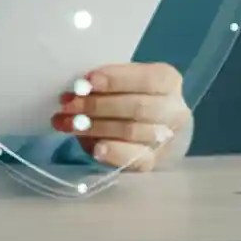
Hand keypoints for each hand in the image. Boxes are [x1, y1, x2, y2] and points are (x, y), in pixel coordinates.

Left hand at [52, 62, 191, 171]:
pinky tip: (94, 149)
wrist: (148, 126)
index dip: (117, 79)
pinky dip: (113, 152)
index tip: (87, 81)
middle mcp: (174, 110)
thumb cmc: (129, 95)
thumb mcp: (123, 81)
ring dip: (94, 127)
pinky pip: (134, 158)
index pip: (147, 78)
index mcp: (168, 81)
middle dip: (97, 105)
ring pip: (130, 131)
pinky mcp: (153, 161)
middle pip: (137, 107)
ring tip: (66, 123)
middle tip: (67, 104)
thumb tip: (80, 88)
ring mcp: (166, 138)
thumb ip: (108, 82)